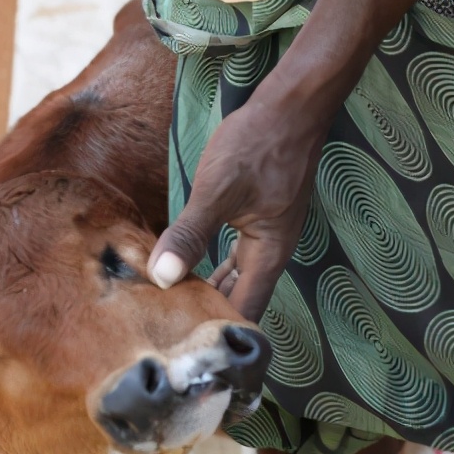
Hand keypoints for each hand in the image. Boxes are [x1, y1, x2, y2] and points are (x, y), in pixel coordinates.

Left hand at [147, 84, 326, 321]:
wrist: (291, 106)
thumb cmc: (258, 145)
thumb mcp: (216, 191)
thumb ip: (189, 235)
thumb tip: (162, 277)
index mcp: (269, 256)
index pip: (244, 313)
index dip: (217, 333)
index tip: (184, 346)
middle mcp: (272, 252)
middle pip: (241, 299)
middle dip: (208, 316)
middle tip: (168, 331)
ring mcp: (267, 235)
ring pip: (238, 278)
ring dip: (210, 290)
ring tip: (174, 308)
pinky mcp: (259, 219)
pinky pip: (236, 255)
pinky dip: (215, 266)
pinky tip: (192, 269)